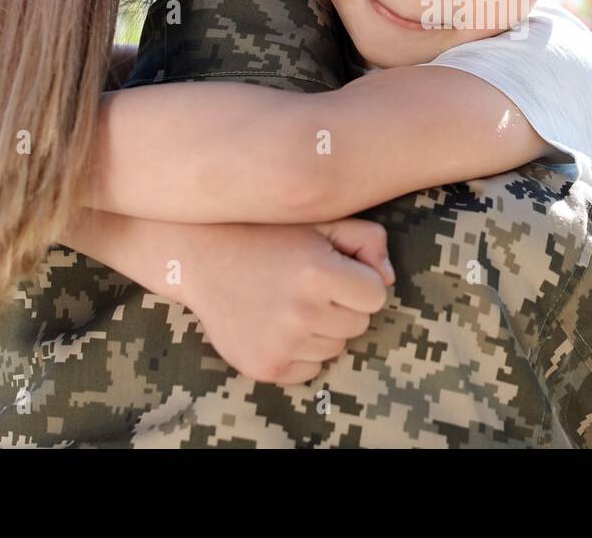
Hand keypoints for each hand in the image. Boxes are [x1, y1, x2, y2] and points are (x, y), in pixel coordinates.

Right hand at [177, 219, 393, 384]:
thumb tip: (388, 280)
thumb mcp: (321, 222)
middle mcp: (299, 311)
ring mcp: (280, 343)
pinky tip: (277, 325)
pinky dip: (302, 352)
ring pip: (336, 348)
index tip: (334, 269)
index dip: (359, 281)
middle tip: (307, 286)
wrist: (203, 258)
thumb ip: (367, 240)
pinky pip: (310, 369)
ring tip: (289, 303)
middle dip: (342, 306)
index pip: (377, 295)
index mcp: (318, 273)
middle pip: (359, 324)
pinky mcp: (265, 367)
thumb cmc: (271, 235)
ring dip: (323, 329)